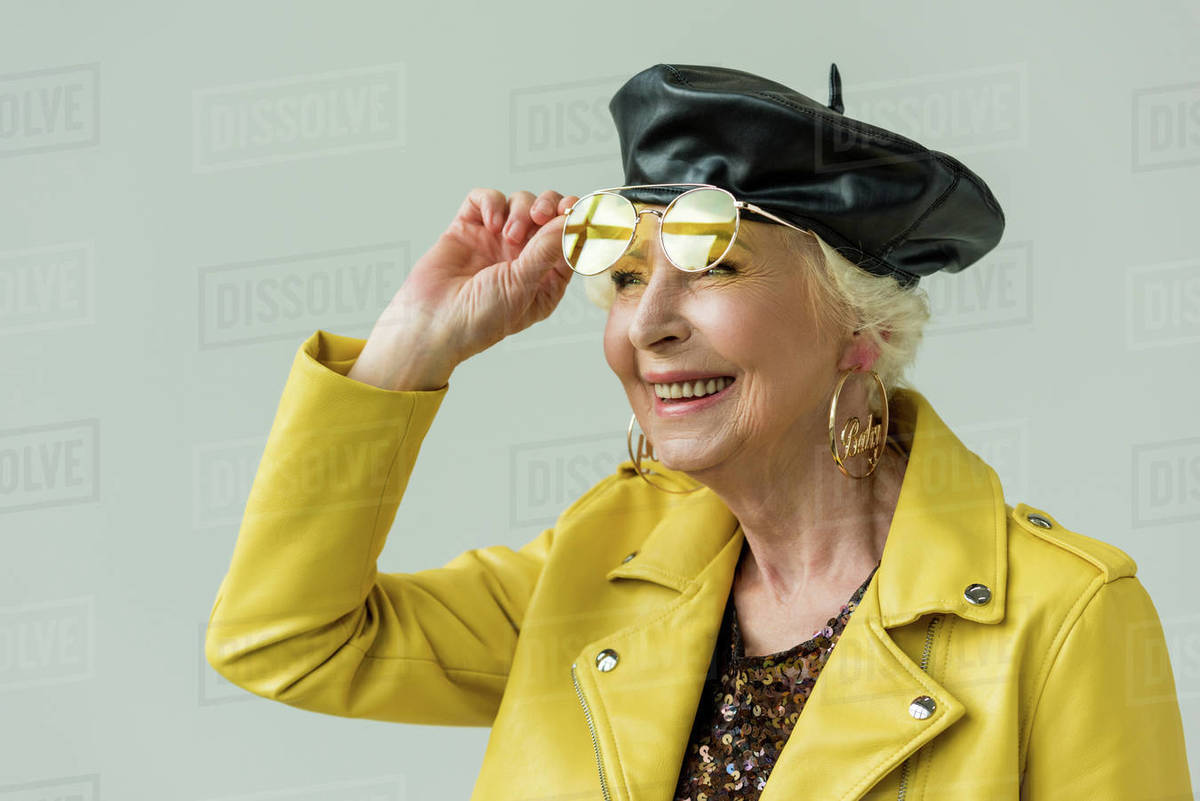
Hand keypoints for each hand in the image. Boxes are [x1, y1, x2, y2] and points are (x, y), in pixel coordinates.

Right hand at [375, 187, 580, 369]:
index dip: (577, 221)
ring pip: (520, 202)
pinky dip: (491, 203)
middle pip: (549, 212)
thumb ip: (547, 249)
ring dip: (519, 210)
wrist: (432, 323)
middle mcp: (524, 256)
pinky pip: (485, 199)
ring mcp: (496, 240)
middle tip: (540, 216)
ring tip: (506, 235)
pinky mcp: (469, 228)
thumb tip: (573, 221)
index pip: (571, 240)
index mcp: (546, 277)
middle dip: (549, 207)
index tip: (577, 210)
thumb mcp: (523, 286)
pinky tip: (491, 224)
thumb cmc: (480, 319)